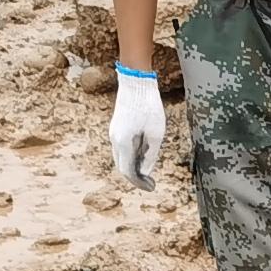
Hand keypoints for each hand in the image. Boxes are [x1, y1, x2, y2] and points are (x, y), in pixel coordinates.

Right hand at [110, 68, 164, 186]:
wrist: (135, 83)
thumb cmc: (148, 107)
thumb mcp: (156, 134)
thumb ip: (150, 155)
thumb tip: (146, 172)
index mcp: (123, 143)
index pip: (128, 172)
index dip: (140, 183)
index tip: (152, 187)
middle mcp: (115, 140)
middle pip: (122, 167)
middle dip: (136, 177)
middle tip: (151, 182)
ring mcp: (114, 133)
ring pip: (121, 158)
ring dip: (133, 167)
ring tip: (149, 170)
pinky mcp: (117, 127)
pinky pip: (122, 148)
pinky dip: (131, 156)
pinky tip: (143, 156)